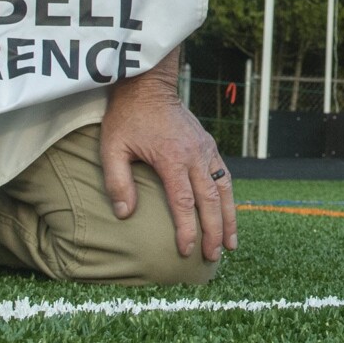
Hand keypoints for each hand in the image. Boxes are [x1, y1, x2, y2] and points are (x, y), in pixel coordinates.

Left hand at [101, 78, 236, 261]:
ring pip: (225, 189)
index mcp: (172, 158)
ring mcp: (206, 149)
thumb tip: (125, 213)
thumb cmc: (127, 117)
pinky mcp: (209, 145)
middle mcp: (195, 155)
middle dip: (215, 231)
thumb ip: (118, 181)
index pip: (184, 203)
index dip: (187, 229)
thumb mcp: (112, 147)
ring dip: (229, 218)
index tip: (185, 251)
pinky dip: (229, 198)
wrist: (148, 86)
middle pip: (211, 201)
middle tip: (214, 256)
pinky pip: (224, 176)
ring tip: (231, 244)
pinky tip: (228, 213)